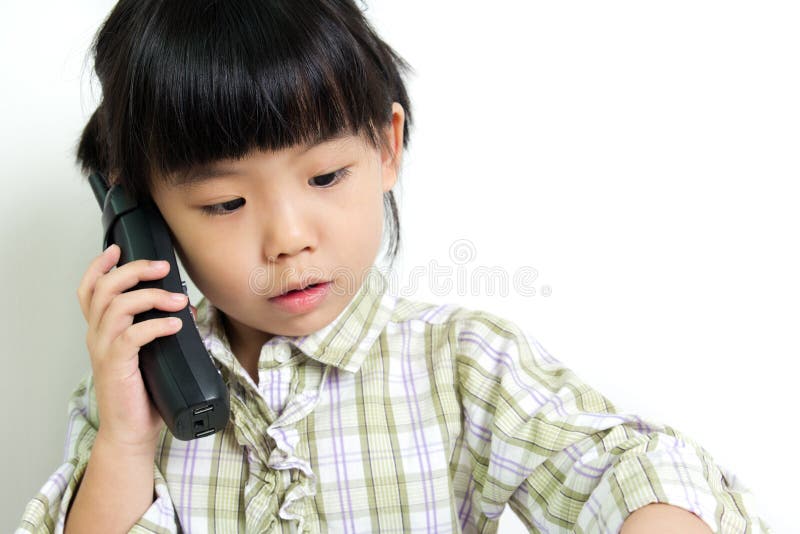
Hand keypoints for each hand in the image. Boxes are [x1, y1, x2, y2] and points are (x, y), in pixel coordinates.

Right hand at [76, 244, 189, 452]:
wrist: (133, 430)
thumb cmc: (145, 391)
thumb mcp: (152, 352)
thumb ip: (159, 327)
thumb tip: (186, 306)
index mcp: (102, 330)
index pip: (90, 290)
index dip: (99, 266)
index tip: (117, 248)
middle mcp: (97, 336)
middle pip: (105, 289)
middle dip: (134, 271)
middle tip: (163, 268)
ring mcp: (104, 350)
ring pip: (117, 307)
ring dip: (151, 296)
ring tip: (178, 301)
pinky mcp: (116, 366)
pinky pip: (132, 336)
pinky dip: (156, 325)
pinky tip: (176, 325)